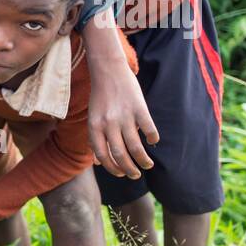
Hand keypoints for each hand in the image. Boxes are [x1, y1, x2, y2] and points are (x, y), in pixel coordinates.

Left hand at [86, 33, 158, 177]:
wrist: (108, 70)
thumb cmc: (101, 98)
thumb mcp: (93, 118)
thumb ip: (95, 139)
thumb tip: (98, 163)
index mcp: (94, 127)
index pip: (103, 155)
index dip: (112, 168)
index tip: (121, 174)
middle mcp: (108, 124)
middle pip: (120, 155)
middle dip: (129, 170)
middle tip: (136, 175)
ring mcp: (124, 116)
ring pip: (135, 147)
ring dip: (143, 160)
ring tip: (148, 165)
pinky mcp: (139, 108)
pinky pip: (148, 128)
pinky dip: (152, 138)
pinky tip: (153, 142)